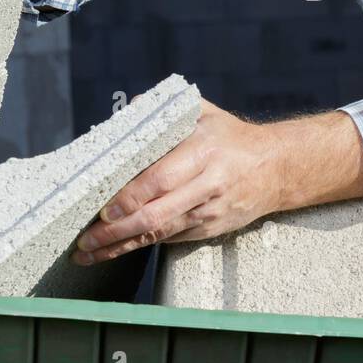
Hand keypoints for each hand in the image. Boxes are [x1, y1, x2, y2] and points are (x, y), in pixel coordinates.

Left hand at [71, 98, 362, 264]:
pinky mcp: (210, 228)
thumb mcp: (204, 113)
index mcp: (204, 152)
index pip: (162, 179)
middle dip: (118, 230)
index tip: (104, 208)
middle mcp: (208, 185)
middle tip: (85, 239)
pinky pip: (170, 239)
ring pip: (160, 233)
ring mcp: (209, 211)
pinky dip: (140, 246)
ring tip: (89, 253)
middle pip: (157, 214)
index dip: (131, 197)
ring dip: (122, 245)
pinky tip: (114, 250)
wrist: (277, 168)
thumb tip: (129, 109)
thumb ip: (166, 111)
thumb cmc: (231, 136)